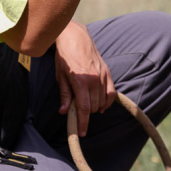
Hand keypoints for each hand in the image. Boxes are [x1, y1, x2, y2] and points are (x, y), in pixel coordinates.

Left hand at [54, 21, 115, 136]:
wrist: (75, 37)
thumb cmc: (64, 56)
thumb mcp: (60, 76)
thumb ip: (64, 95)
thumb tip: (64, 112)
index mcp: (80, 81)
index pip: (83, 108)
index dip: (82, 123)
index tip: (81, 133)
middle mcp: (93, 80)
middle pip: (93, 107)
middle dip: (85, 114)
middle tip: (77, 113)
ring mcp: (102, 76)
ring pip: (101, 101)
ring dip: (94, 108)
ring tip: (86, 106)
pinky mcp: (107, 72)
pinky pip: (111, 93)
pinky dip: (106, 102)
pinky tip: (100, 106)